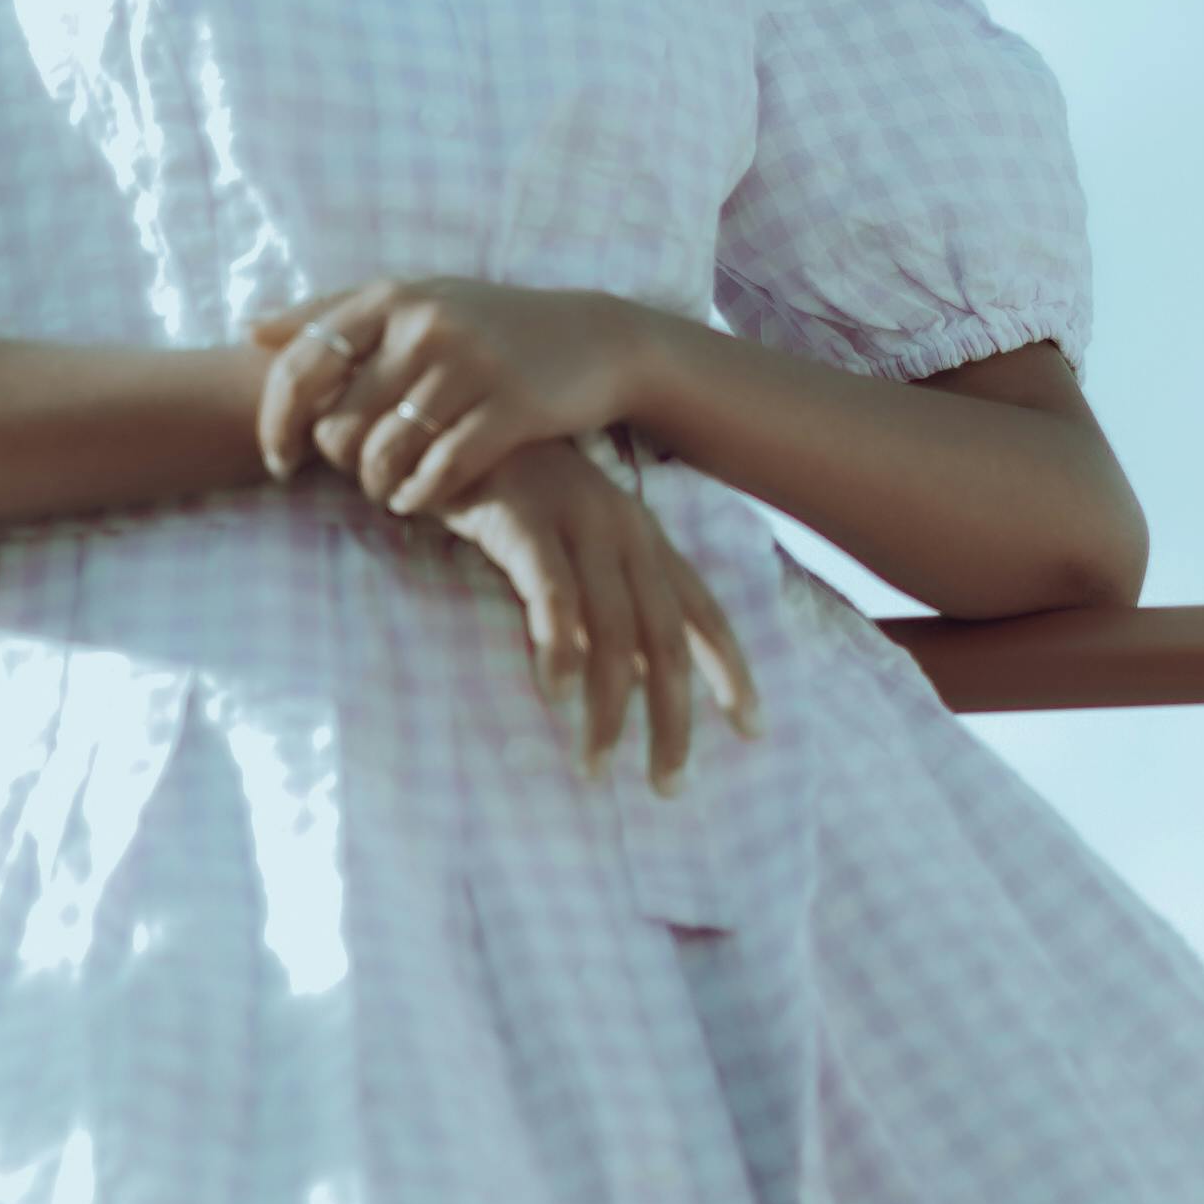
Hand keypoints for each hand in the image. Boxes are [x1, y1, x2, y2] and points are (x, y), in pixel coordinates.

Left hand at [253, 275, 646, 520]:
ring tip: (386, 489)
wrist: (593, 339)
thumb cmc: (485, 325)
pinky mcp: (512, 407)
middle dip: (336, 463)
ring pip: (385, 452)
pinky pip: (441, 471)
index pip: (301, 368)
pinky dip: (419, 495)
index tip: (279, 461)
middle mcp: (425, 324)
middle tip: (354, 474)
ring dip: (376, 485)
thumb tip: (249, 328)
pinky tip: (417, 499)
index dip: (277, 424)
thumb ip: (329, 312)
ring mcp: (470, 364)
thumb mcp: (412, 301)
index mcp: (390, 297)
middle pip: (338, 422)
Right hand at [426, 438, 759, 783]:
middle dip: (673, 718)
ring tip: (596, 765)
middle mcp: (624, 531)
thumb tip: (624, 674)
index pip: (703, 613)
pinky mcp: (525, 521)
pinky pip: (552, 594)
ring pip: (614, 631)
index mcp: (644, 538)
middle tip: (668, 784)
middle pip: (666, 640)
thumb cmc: (512, 492)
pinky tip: (554, 695)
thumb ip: (604, 597)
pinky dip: (557, 647)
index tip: (752, 730)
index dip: (731, 672)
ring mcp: (578, 523)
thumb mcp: (575, 542)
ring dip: (610, 707)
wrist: (451, 419)